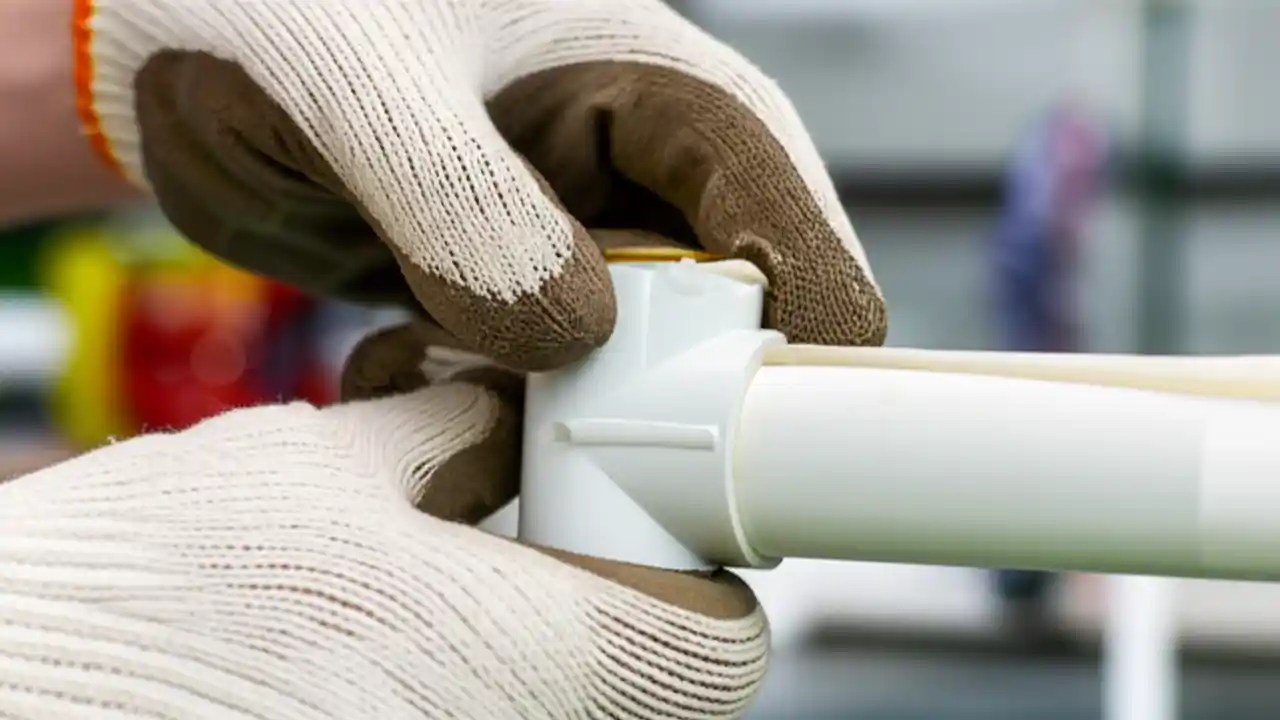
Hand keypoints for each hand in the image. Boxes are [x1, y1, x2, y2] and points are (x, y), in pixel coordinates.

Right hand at [0, 374, 766, 717]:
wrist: (12, 703)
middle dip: (596, 589)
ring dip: (523, 629)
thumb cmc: (137, 600)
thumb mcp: (319, 465)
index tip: (648, 520)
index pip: (718, 651)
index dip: (696, 573)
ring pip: (561, 706)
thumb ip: (448, 433)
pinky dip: (456, 673)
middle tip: (520, 520)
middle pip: (646, 683)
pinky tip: (377, 626)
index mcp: (525, 663)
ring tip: (424, 567)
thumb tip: (503, 414)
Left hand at [75, 0, 886, 369]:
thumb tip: (567, 331)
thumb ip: (463, 201)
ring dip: (546, 424)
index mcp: (677, 100)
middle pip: (735, 349)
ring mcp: (589, 253)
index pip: (806, 257)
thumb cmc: (277, 7)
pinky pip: (548, 400)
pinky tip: (397, 366)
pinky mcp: (520, 305)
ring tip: (427, 366)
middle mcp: (654, 186)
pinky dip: (486, 417)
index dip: (774, 368)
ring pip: (637, 391)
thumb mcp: (360, 80)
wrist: (188, 45)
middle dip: (650, 417)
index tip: (684, 442)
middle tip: (532, 421)